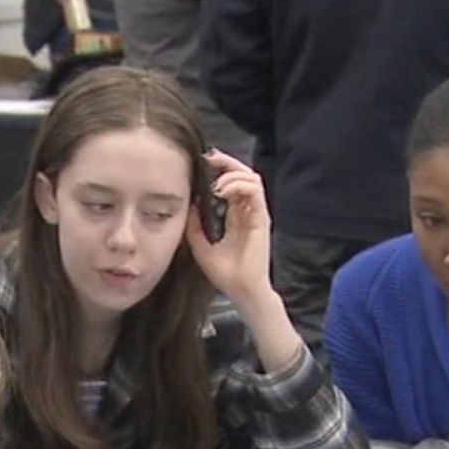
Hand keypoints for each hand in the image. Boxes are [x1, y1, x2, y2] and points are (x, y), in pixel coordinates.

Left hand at [185, 149, 273, 306]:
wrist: (241, 290)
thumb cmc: (225, 273)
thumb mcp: (200, 245)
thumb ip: (194, 224)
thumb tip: (187, 203)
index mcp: (235, 215)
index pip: (231, 183)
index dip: (219, 170)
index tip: (202, 164)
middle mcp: (247, 211)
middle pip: (243, 175)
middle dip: (226, 162)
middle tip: (209, 158)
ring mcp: (256, 213)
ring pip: (251, 178)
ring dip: (232, 173)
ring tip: (215, 181)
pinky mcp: (261, 218)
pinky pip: (254, 191)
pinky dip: (238, 185)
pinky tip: (222, 190)